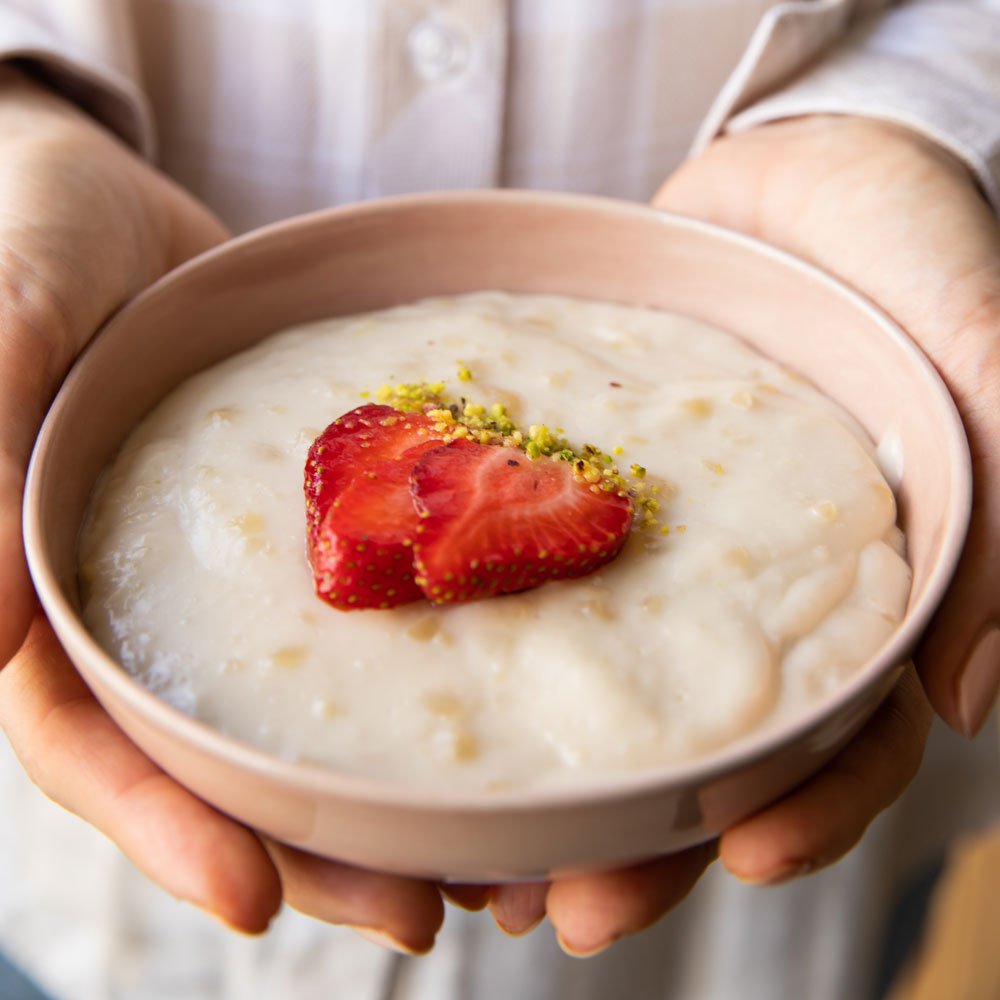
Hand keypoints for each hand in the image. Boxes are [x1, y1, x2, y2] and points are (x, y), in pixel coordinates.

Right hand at [0, 69, 445, 950]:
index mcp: (51, 596)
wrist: (114, 203)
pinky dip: (429, 686)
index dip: (164, 830)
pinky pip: (375, 623)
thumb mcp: (5, 326)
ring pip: (309, 719)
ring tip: (491, 865)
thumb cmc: (28, 242)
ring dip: (388, 802)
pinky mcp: (312, 539)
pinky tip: (500, 730)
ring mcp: (239, 583)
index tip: (255, 899)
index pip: (91, 747)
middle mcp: (150, 613)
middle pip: (223, 766)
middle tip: (420, 913)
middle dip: (313, 851)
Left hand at [481, 114, 999, 954]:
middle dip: (648, 841)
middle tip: (570, 909)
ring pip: (612, 698)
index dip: (806, 811)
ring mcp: (663, 552)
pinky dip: (493, 653)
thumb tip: (964, 696)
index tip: (738, 858)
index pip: (851, 738)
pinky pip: (532, 587)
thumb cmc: (903, 248)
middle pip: (710, 751)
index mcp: (862, 591)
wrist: (792, 165)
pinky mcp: (584, 496)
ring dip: (559, 790)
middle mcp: (754, 591)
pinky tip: (445, 711)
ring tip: (486, 867)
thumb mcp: (982, 351)